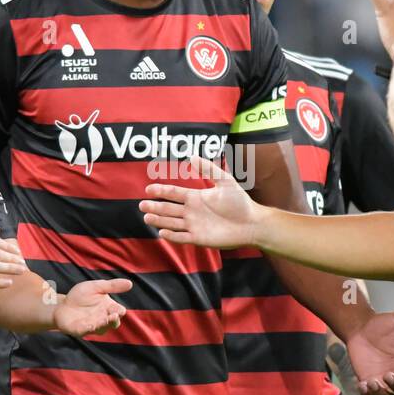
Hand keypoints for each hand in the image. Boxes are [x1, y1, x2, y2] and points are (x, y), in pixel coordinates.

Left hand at [54, 279, 132, 335]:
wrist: (61, 304)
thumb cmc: (80, 296)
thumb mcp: (96, 287)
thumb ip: (112, 286)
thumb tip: (130, 283)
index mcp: (108, 308)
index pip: (119, 311)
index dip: (119, 312)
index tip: (118, 311)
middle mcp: (103, 318)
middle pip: (113, 323)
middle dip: (113, 321)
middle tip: (113, 316)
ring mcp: (92, 326)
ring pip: (101, 329)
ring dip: (102, 325)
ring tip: (103, 320)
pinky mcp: (80, 330)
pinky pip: (86, 331)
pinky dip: (88, 329)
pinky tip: (90, 325)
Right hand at [140, 156, 259, 248]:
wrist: (251, 223)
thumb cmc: (240, 202)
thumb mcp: (225, 181)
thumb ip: (208, 169)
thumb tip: (191, 156)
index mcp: (196, 197)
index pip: (174, 193)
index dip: (161, 191)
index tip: (149, 189)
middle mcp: (192, 211)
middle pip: (168, 209)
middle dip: (155, 207)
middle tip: (142, 205)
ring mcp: (194, 225)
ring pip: (171, 223)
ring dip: (159, 220)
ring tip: (147, 217)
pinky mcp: (199, 238)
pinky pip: (182, 237)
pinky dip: (172, 236)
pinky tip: (163, 232)